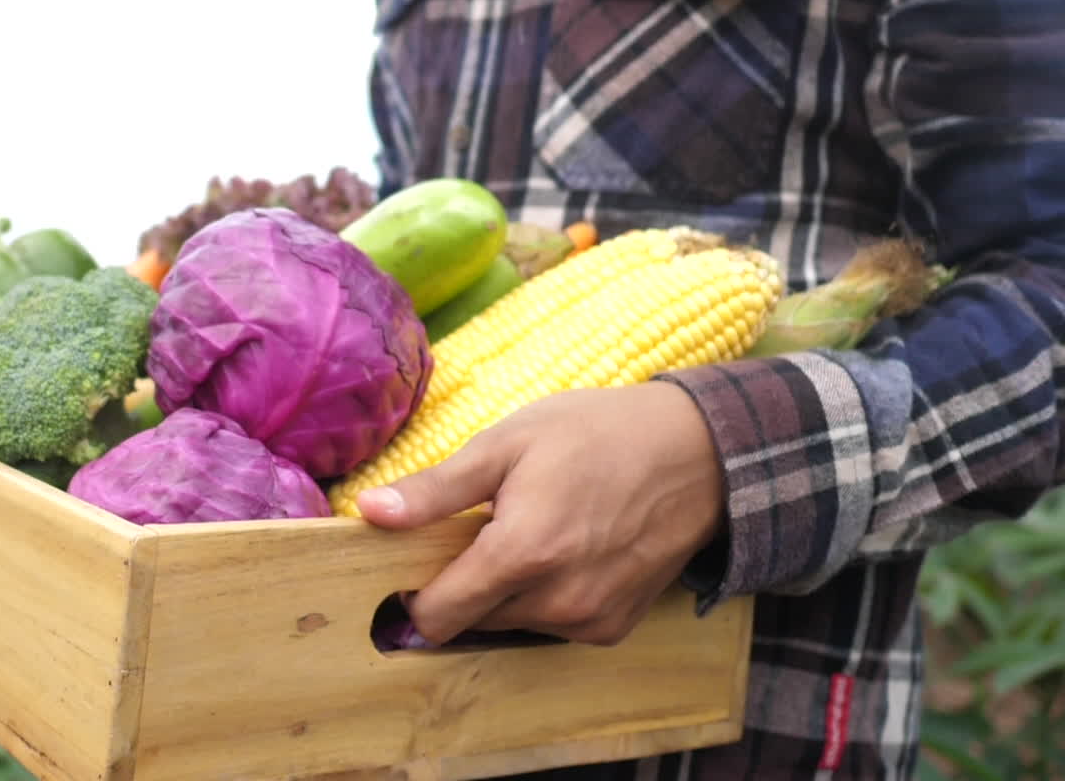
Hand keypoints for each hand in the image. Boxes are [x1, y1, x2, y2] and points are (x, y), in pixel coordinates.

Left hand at [356, 382, 726, 646]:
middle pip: (470, 619)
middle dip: (462, 583)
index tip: (414, 558)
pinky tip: (565, 550)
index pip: (437, 615)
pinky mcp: (614, 629)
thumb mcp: (506, 444)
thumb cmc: (595, 435)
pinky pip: (552, 626)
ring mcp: (589, 621)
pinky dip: (544, 597)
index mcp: (522, 555)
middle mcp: (556, 602)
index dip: (413, 591)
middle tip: (482, 528)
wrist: (696, 454)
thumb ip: (436, 490)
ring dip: (503, 591)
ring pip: (509, 624)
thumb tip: (367, 513)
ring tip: (530, 530)